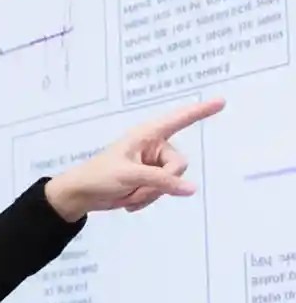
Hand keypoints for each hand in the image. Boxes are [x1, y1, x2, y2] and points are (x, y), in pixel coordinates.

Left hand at [44, 98, 224, 221]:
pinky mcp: (150, 180)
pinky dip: (147, 199)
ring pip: (172, 182)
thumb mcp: (130, 176)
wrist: (81, 196)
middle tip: (135, 188)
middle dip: (160, 183)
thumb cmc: (99, 176)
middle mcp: (154, 147)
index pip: (178, 120)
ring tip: (128, 194)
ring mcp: (153, 165)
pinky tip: (129, 201)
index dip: (200, 111)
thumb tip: (191, 189)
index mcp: (147, 135)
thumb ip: (161, 181)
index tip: (221, 102)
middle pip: (178, 166)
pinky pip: (164, 192)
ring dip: (151, 194)